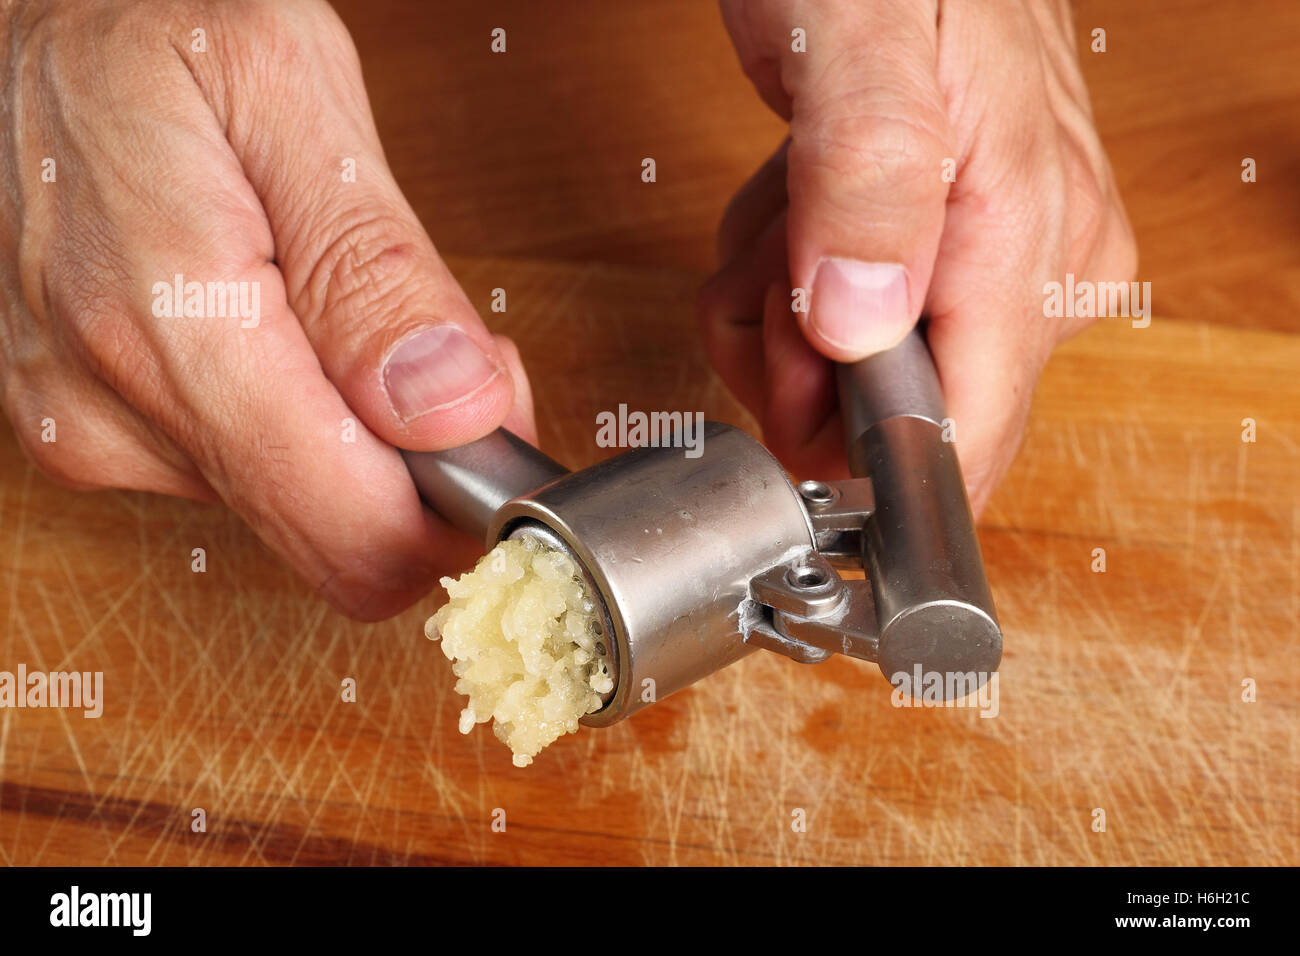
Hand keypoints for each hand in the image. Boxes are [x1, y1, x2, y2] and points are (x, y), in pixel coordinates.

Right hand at [0, 0, 532, 618]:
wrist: (30, 28)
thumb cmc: (151, 31)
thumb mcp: (293, 94)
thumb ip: (375, 269)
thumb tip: (452, 409)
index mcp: (172, 323)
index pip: (350, 528)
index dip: (458, 510)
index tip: (501, 433)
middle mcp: (119, 406)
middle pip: (337, 536)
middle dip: (426, 468)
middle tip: (454, 358)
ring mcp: (101, 429)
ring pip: (302, 511)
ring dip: (367, 439)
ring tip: (362, 315)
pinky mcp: (102, 433)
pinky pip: (253, 476)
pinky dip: (310, 427)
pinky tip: (303, 337)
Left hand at [700, 0, 1136, 513]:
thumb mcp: (855, 39)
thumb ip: (865, 178)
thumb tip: (860, 328)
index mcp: (1029, 240)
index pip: (968, 439)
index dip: (860, 458)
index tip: (789, 398)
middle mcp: (1035, 268)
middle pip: (894, 419)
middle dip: (795, 359)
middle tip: (777, 251)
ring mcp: (995, 263)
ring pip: (852, 377)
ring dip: (779, 309)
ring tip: (788, 203)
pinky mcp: (948, 255)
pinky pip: (845, 328)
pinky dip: (786, 282)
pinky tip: (798, 204)